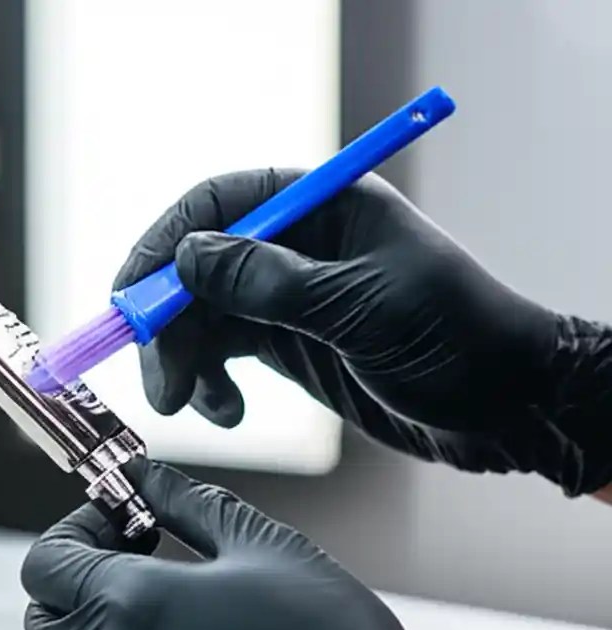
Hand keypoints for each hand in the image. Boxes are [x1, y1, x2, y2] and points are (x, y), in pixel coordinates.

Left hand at [20, 460, 476, 629]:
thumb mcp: (257, 544)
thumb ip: (182, 501)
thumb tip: (137, 473)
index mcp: (127, 608)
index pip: (43, 563)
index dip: (74, 532)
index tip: (120, 520)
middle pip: (47, 615)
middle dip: (80, 578)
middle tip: (138, 556)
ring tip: (163, 609)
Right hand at [116, 168, 611, 496]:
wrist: (510, 407)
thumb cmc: (457, 339)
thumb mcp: (360, 308)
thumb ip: (269, 283)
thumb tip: (188, 258)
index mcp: (321, 205)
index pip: (218, 203)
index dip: (165, 245)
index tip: (133, 296)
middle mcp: (296, 244)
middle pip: (197, 268)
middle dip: (168, 322)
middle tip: (160, 379)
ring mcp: (289, 296)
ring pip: (203, 316)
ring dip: (183, 359)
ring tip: (189, 405)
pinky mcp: (289, 344)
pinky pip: (224, 354)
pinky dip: (212, 383)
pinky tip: (226, 412)